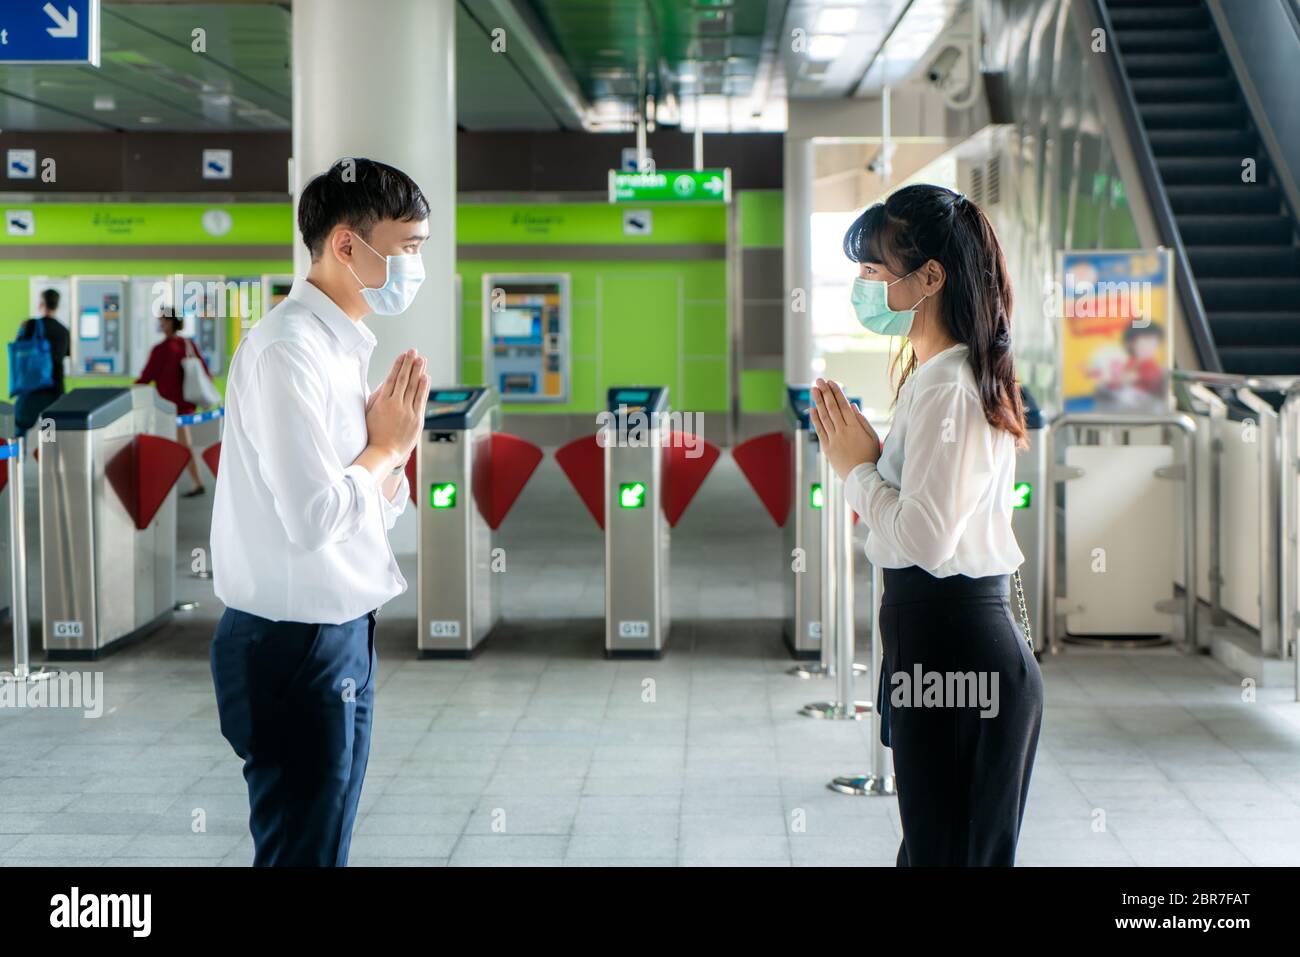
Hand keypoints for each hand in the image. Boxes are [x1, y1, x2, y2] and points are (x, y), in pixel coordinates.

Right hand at [365, 349, 428, 466]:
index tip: (402, 355)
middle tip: (414, 351)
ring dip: (418, 372)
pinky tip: (426, 377)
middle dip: (409, 364)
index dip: (398, 365)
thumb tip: (386, 382)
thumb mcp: (370, 411)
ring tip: (422, 359)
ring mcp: (407, 412)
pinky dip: (424, 388)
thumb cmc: (374, 433)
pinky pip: (421, 400)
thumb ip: (378, 396)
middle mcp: (396, 405)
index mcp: (382, 402)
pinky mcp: (416, 419)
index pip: (392, 378)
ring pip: (414, 387)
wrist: (383, 452)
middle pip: (404, 380)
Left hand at [809, 377, 880, 479]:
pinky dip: (815, 419)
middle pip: (832, 408)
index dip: (836, 392)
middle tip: (819, 380)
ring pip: (824, 417)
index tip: (832, 382)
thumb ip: (862, 421)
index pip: (844, 405)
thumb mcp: (872, 437)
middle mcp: (843, 431)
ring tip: (813, 390)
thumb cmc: (870, 456)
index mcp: (855, 427)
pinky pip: (819, 430)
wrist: (861, 477)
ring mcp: (834, 439)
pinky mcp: (827, 448)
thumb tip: (852, 406)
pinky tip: (812, 409)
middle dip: (825, 392)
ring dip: (818, 402)